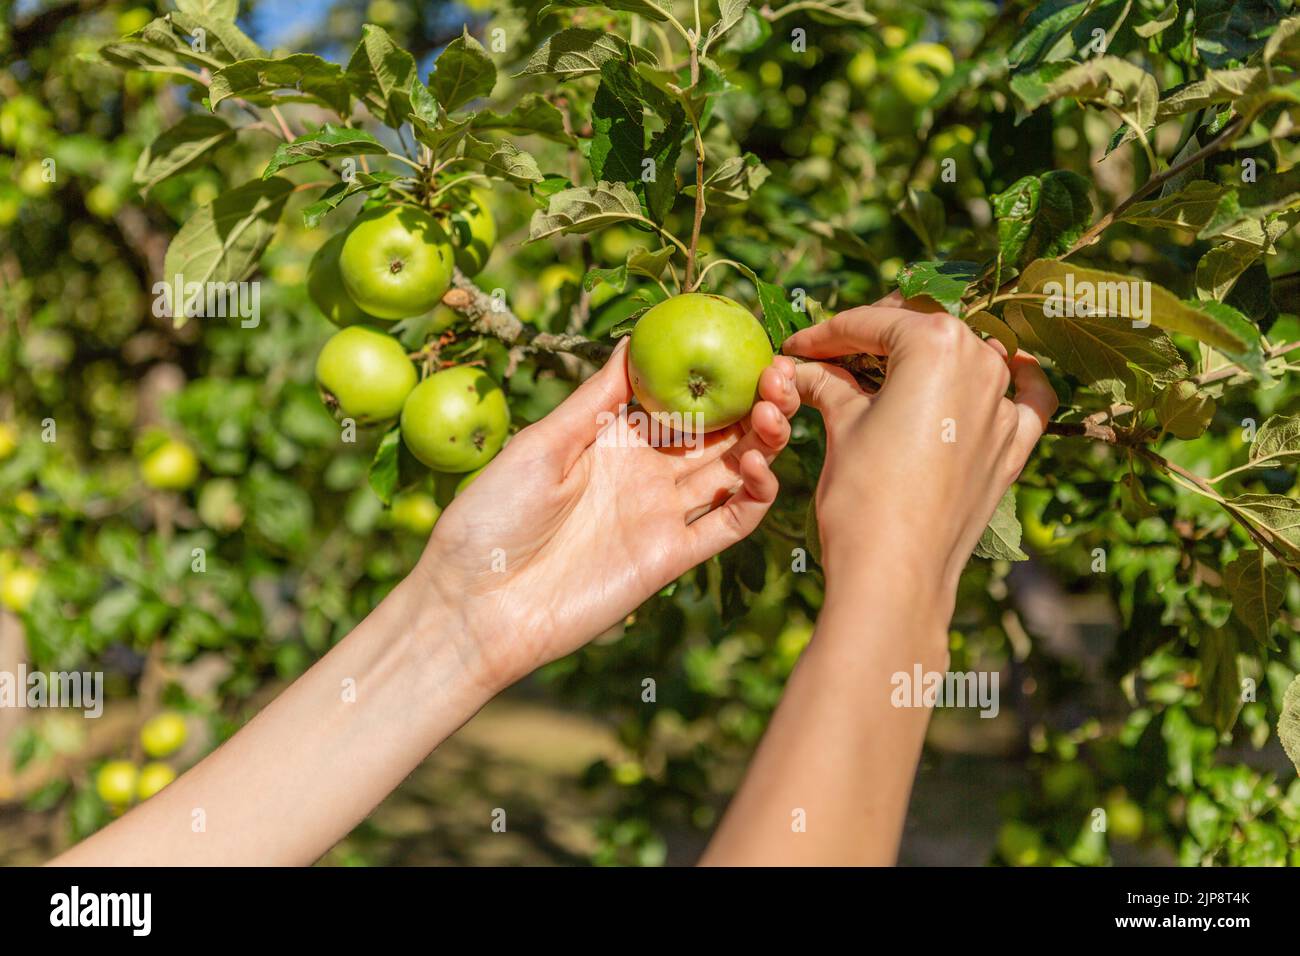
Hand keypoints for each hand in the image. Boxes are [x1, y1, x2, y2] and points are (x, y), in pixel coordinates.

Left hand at [415, 340, 799, 689]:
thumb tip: (637, 339)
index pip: (678, 397)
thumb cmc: (492, 517)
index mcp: (613, 437)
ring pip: (731, 471)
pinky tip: (761, 465)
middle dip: (753, 401)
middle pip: (716, 431)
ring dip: (763, 440)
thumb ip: (597, 398)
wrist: (478, 607)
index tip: (749, 343)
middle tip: (782, 376)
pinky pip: (728, 523)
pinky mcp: (672, 557)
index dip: (715, 372)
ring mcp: (661, 514)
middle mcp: (645, 471)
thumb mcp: (541, 444)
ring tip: (779, 412)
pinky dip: (755, 495)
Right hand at [784, 293, 1055, 612]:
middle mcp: (982, 363)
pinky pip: (1027, 398)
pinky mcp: (1014, 446)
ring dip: (926, 358)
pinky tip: (1008, 371)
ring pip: (968, 356)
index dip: (825, 334)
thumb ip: (830, 384)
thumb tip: (805, 368)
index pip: (871, 324)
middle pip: (920, 332)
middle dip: (872, 341)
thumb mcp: (841, 426)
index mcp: (937, 344)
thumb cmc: (863, 496)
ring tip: (885, 374)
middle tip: (829, 358)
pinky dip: (1017, 380)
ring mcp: (1004, 406)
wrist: (896, 574)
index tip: (798, 348)